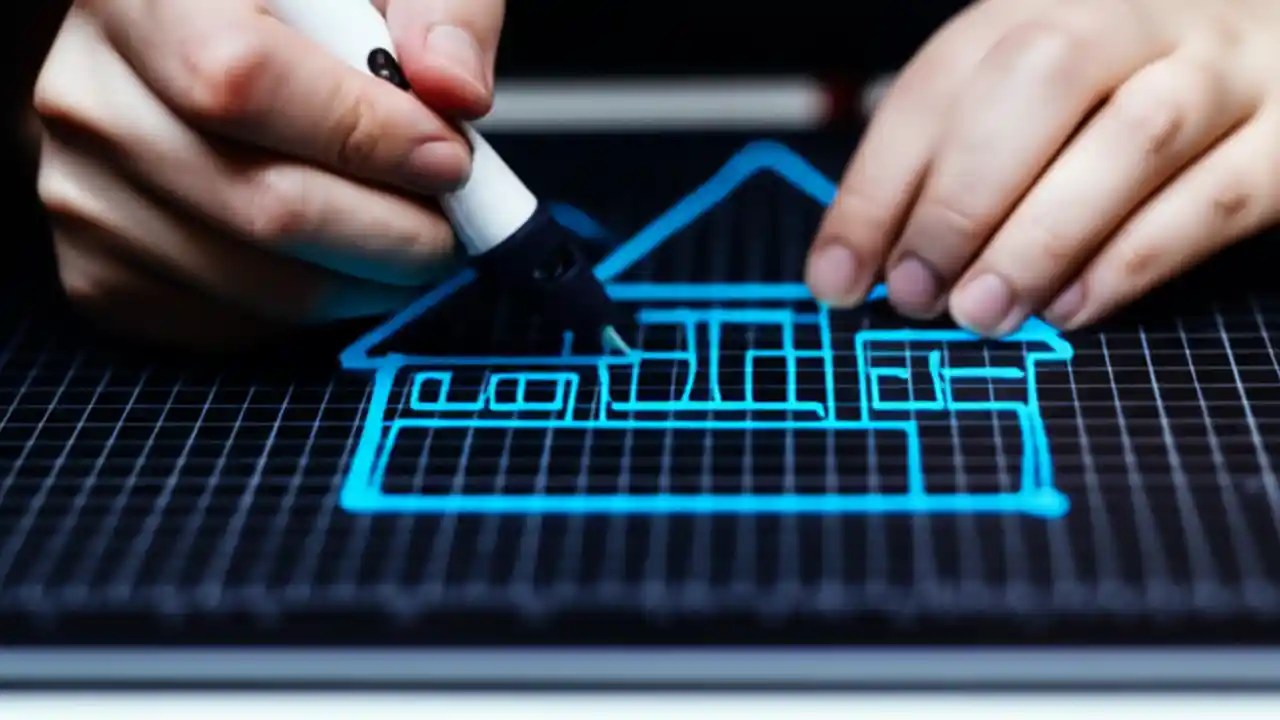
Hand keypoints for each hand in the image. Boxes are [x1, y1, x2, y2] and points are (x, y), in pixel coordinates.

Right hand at [33, 0, 504, 349]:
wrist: (192, 50)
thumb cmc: (299, 15)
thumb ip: (439, 11)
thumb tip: (457, 89)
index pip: (240, 80)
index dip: (363, 135)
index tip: (449, 158)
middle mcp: (87, 91)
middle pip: (261, 204)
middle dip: (396, 234)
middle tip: (455, 226)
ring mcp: (80, 191)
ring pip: (257, 284)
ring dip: (368, 283)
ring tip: (414, 245)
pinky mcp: (97, 272)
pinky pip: (229, 325)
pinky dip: (313, 311)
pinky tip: (341, 262)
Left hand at [805, 0, 1279, 334]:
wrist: (1279, 38)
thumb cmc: (1127, 80)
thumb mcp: (1037, 86)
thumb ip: (963, 149)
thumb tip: (871, 256)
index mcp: (1048, 2)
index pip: (941, 82)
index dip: (877, 186)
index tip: (836, 276)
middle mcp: (1137, 17)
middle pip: (1038, 84)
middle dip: (959, 202)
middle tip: (916, 293)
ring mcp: (1224, 70)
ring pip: (1131, 139)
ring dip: (1039, 238)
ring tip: (981, 311)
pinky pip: (1210, 200)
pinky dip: (1128, 263)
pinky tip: (1069, 308)